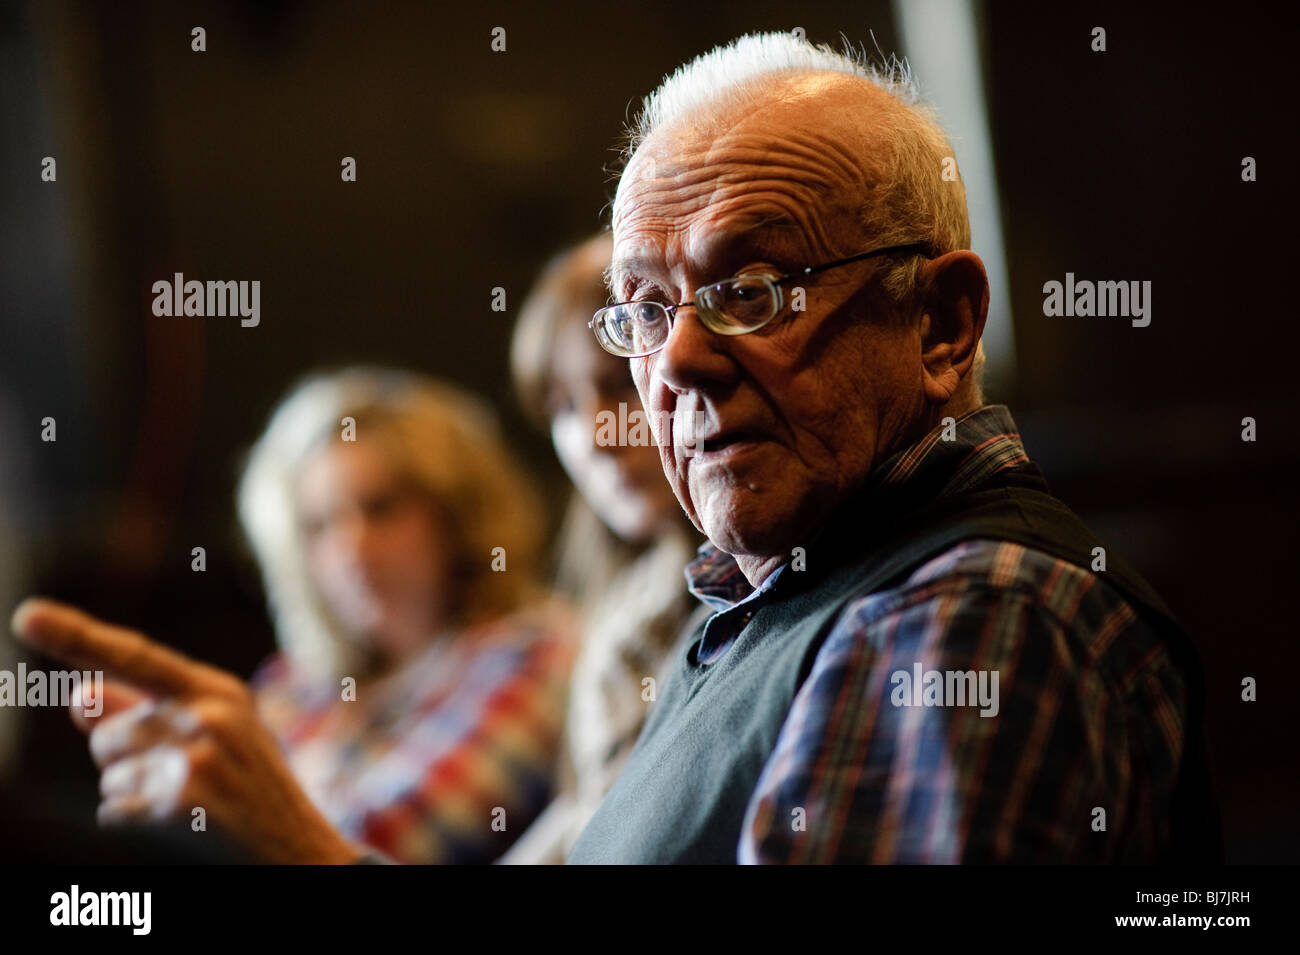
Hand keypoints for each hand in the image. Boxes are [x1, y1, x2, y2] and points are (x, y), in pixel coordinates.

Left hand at [10, 597, 366, 863]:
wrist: (297, 845)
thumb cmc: (246, 785)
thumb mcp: (208, 734)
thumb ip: (143, 710)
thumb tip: (79, 696)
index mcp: (215, 688)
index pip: (134, 656)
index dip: (77, 636)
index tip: (27, 617)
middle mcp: (208, 713)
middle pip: (106, 730)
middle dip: (122, 758)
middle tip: (181, 777)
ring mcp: (197, 757)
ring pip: (107, 771)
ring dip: (130, 792)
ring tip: (184, 799)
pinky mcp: (182, 801)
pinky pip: (114, 807)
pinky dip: (132, 819)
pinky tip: (178, 823)